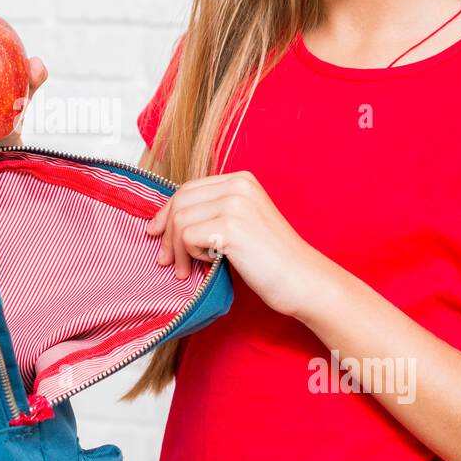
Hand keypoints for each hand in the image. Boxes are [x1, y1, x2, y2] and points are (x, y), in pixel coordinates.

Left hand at [143, 170, 332, 318]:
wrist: (303, 280)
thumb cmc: (271, 260)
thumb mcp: (241, 224)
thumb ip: (212, 214)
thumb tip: (164, 223)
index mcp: (241, 180)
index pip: (188, 188)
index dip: (167, 212)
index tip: (157, 234)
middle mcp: (238, 185)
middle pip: (180, 201)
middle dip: (165, 232)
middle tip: (166, 260)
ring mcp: (235, 204)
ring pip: (180, 219)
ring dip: (176, 249)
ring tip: (185, 270)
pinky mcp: (231, 227)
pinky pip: (187, 236)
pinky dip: (189, 255)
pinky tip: (206, 265)